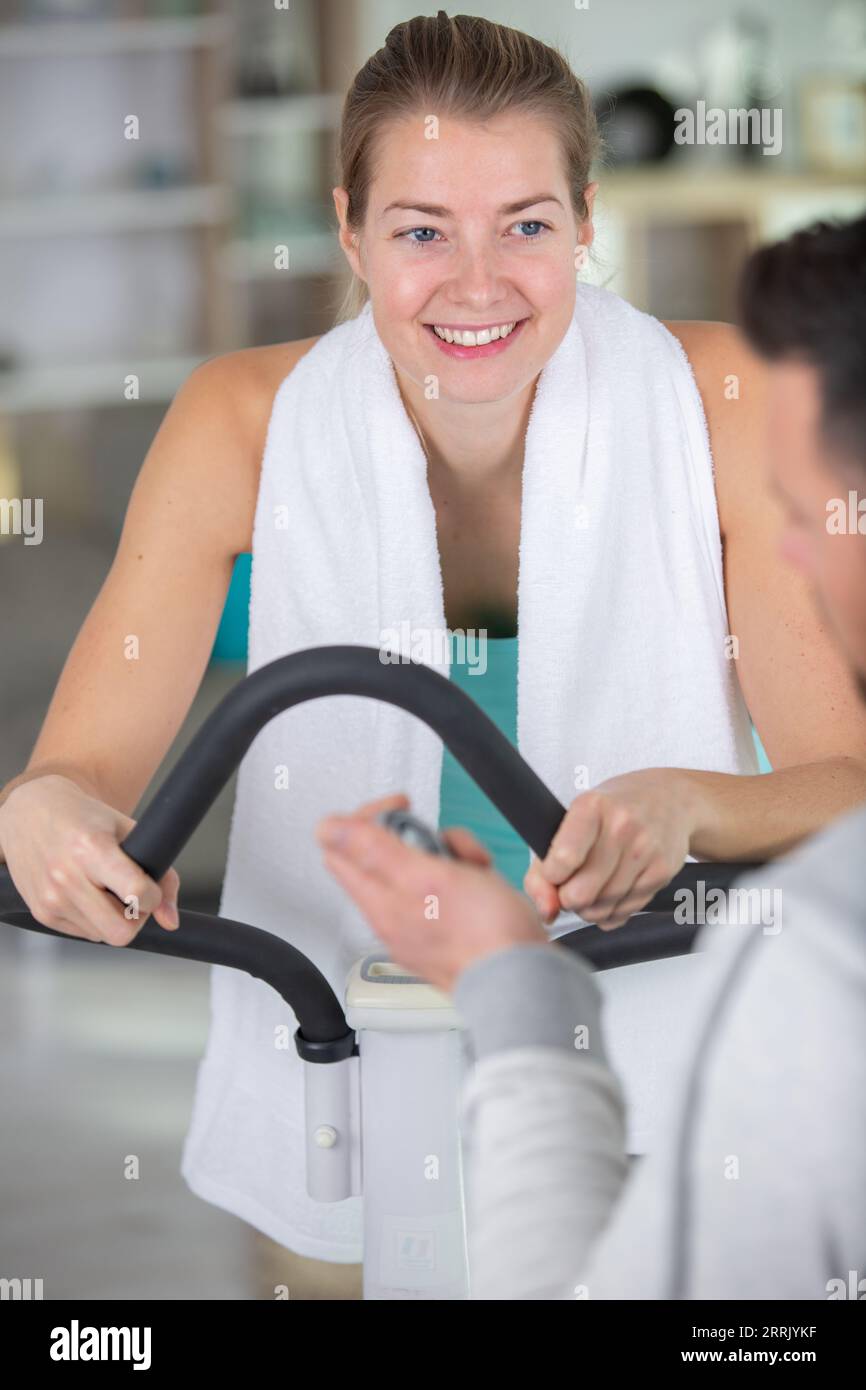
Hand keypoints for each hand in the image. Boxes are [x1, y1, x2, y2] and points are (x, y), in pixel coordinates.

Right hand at [0, 774, 179, 944]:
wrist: (32, 812)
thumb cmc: (83, 818)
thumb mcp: (129, 830)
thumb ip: (162, 874)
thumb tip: (171, 920)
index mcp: (91, 848)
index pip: (137, 892)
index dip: (153, 896)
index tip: (150, 888)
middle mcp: (66, 876)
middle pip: (120, 931)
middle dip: (135, 918)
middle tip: (133, 897)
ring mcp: (50, 898)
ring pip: (104, 936)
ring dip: (113, 919)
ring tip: (106, 889)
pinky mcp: (41, 913)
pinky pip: (84, 933)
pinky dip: (94, 919)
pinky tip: (87, 893)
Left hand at [316, 796, 546, 993]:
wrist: (524, 980)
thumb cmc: (483, 936)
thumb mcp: (427, 876)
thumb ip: (375, 850)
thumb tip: (328, 829)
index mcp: (378, 902)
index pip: (342, 846)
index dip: (370, 816)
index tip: (400, 807)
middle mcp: (391, 916)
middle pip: (386, 854)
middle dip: (420, 837)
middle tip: (444, 846)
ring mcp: (419, 925)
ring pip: (422, 869)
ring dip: (451, 856)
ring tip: (474, 868)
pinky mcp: (447, 932)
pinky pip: (447, 891)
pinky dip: (467, 879)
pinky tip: (484, 886)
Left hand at [524, 768, 694, 928]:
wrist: (671, 799)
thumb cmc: (613, 809)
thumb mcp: (572, 821)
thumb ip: (543, 869)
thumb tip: (546, 912)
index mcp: (591, 806)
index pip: (564, 858)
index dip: (551, 877)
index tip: (554, 873)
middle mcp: (621, 826)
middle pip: (581, 893)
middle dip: (568, 899)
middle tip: (570, 887)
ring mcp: (645, 849)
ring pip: (602, 908)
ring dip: (589, 908)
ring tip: (591, 889)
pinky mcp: (662, 871)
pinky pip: (625, 912)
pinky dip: (612, 911)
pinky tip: (612, 891)